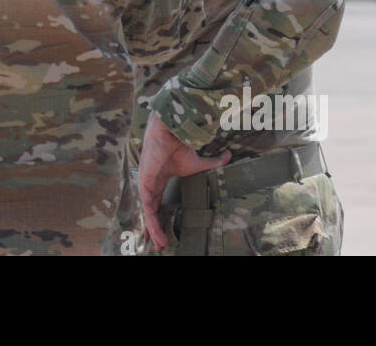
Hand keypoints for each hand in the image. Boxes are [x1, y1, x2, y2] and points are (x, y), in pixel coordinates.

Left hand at [138, 112, 230, 249]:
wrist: (170, 130)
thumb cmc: (179, 143)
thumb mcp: (198, 162)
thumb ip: (212, 163)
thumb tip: (229, 157)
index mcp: (159, 180)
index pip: (156, 204)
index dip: (158, 218)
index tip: (163, 233)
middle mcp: (150, 184)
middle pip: (150, 211)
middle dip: (153, 228)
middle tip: (159, 245)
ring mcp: (146, 184)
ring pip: (148, 212)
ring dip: (153, 229)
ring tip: (160, 244)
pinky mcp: (145, 183)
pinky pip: (148, 207)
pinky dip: (152, 221)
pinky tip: (156, 232)